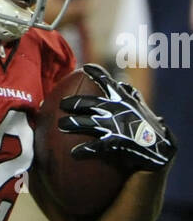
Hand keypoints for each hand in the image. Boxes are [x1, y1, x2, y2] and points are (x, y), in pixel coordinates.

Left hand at [59, 63, 176, 172]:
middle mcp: (118, 109)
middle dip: (73, 103)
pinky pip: (96, 146)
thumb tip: (122, 83)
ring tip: (60, 126)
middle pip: (90, 103)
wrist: (161, 149)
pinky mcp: (117, 142)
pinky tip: (73, 153)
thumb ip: (130, 96)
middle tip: (61, 104)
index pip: (109, 83)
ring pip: (88, 123)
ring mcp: (117, 125)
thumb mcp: (140, 108)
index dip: (96, 74)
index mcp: (124, 100)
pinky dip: (84, 150)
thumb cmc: (148, 128)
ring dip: (72, 124)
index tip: (85, 67)